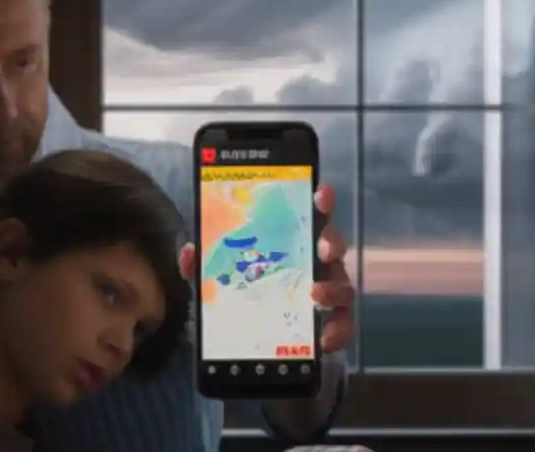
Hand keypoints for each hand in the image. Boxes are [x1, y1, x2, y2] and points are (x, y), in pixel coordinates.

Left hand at [178, 184, 355, 353]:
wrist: (245, 336)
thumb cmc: (240, 291)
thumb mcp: (216, 275)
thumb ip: (203, 264)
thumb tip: (190, 253)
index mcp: (290, 242)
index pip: (309, 215)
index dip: (320, 201)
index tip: (321, 193)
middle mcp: (313, 262)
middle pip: (333, 245)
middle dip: (332, 242)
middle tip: (322, 249)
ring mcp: (325, 291)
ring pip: (344, 285)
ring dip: (335, 288)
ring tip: (317, 295)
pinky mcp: (329, 322)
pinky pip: (342, 325)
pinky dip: (338, 332)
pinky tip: (325, 341)